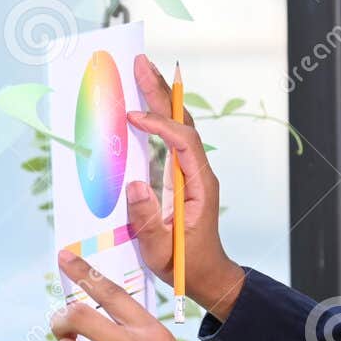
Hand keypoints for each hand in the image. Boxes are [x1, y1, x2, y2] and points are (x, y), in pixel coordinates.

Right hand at [125, 53, 243, 320]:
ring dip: (160, 100)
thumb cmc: (185, 266)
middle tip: (140, 63)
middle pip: (182, 123)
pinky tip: (142, 105)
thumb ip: (147, 221)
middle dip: (161, 93)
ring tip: (140, 71)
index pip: (183, 142)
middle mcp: (198, 172)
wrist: (206, 277)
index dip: (160, 125)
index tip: (133, 116)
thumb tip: (135, 184)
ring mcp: (190, 173)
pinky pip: (171, 140)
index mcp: (199, 185)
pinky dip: (157, 118)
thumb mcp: (163, 250)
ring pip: (178, 127)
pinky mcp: (180, 177)